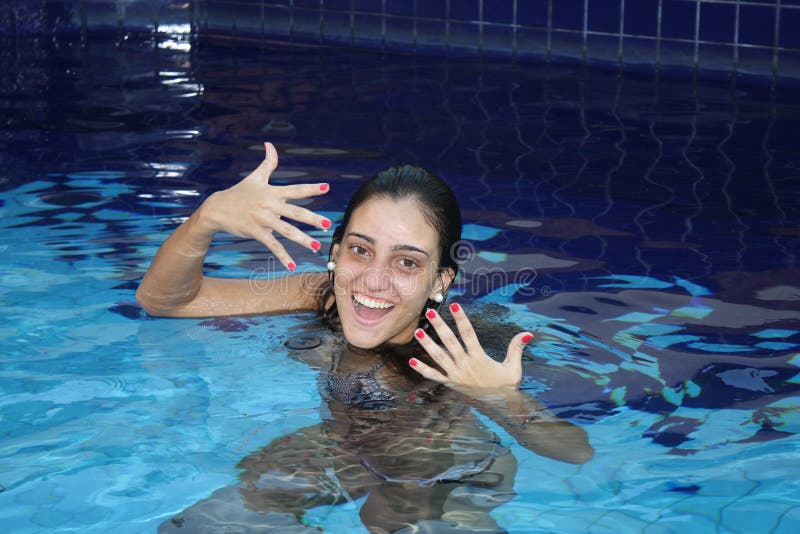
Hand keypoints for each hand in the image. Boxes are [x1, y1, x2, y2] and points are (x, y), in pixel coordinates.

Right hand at [200, 142, 330, 270]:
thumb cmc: (239, 192)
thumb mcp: (254, 177)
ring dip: (302, 240)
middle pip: (295, 212)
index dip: (311, 188)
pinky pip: (272, 245)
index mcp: (272, 192)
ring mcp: (263, 220)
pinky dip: (282, 256)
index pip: (296, 189)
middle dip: (313, 218)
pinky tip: (292, 265)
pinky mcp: (256, 232)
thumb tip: (269, 144)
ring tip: (316, 247)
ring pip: (286, 231)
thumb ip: (267, 162)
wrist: (217, 209)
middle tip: (327, 224)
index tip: (327, 187)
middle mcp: (270, 205)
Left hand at [409, 302, 533, 392]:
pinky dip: (422, 369)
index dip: (461, 319)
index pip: (468, 334)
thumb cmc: (506, 384)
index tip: (454, 305)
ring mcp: (456, 375)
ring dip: (427, 344)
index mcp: (479, 358)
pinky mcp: (450, 384)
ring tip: (418, 331)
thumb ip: (517, 348)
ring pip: (439, 357)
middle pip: (450, 342)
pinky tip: (411, 361)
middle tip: (430, 312)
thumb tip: (527, 333)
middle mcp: (465, 365)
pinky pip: (434, 376)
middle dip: (440, 326)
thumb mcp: (514, 367)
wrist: (498, 405)